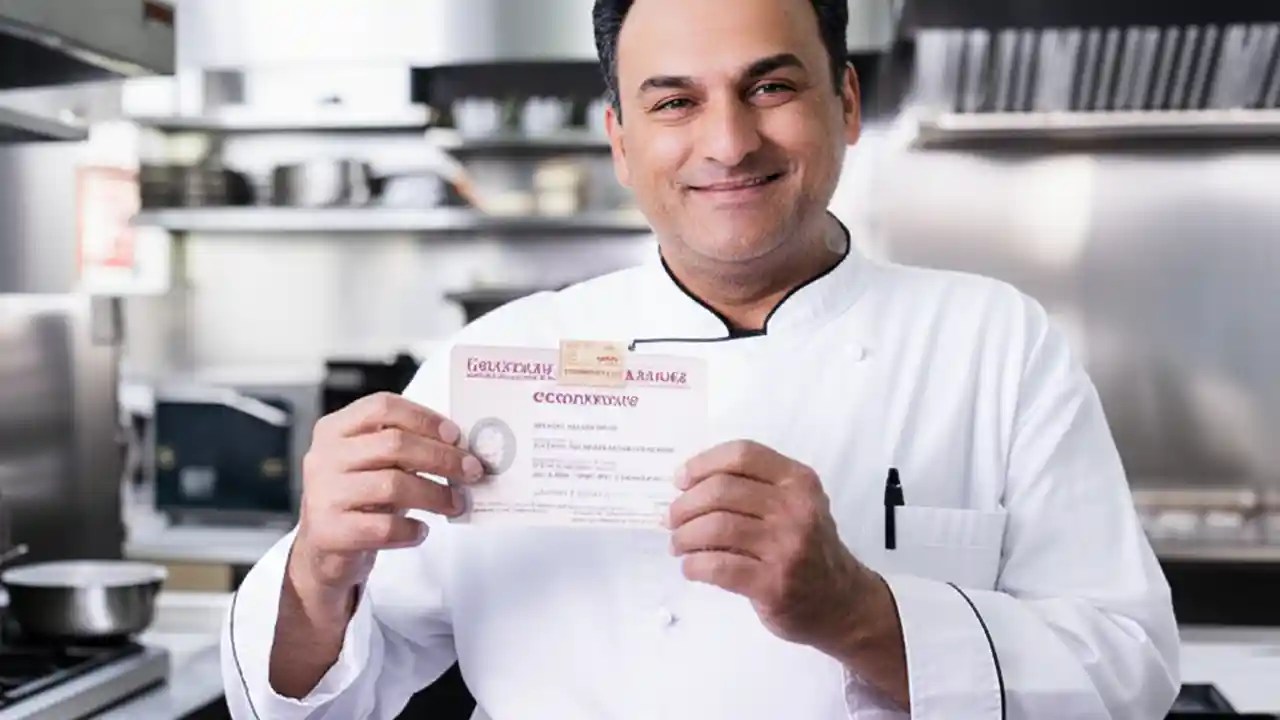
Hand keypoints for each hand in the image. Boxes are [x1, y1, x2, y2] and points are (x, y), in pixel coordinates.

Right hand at [289, 392, 483, 612]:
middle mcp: (324, 457)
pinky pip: (384, 527)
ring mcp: (324, 494)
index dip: (424, 418)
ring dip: (436, 495)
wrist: (323, 546)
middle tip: (471, 471)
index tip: (455, 435)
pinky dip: (411, 529)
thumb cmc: (359, 496)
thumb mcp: (374, 462)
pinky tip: (421, 530)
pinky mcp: (329, 532)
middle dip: (442, 458)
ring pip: (393, 486)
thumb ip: (406, 447)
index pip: (383, 407)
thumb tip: (461, 447)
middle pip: (394, 444)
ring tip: (456, 503)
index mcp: (335, 429)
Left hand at [667, 440, 882, 652]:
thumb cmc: (808, 548)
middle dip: (685, 504)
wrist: (842, 602)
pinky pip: (718, 567)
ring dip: (684, 536)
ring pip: (715, 528)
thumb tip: (688, 487)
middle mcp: (796, 509)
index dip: (703, 464)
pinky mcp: (773, 584)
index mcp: (798, 481)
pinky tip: (691, 567)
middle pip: (722, 490)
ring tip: (678, 544)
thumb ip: (754, 488)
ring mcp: (786, 547)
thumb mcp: (795, 505)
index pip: (742, 455)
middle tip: (672, 519)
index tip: (681, 480)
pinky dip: (694, 565)